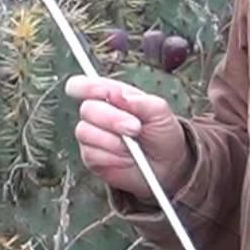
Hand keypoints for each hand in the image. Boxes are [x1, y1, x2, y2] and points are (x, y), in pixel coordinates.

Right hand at [63, 76, 189, 199]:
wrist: (166, 164)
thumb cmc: (161, 133)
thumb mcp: (160, 113)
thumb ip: (141, 101)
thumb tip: (119, 94)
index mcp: (110, 96)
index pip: (82, 85)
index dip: (86, 86)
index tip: (103, 93)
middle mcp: (97, 115)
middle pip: (87, 109)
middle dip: (112, 119)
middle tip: (135, 128)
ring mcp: (91, 136)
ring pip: (85, 133)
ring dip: (112, 141)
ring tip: (133, 147)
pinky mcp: (91, 158)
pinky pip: (91, 155)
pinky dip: (112, 158)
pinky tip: (126, 159)